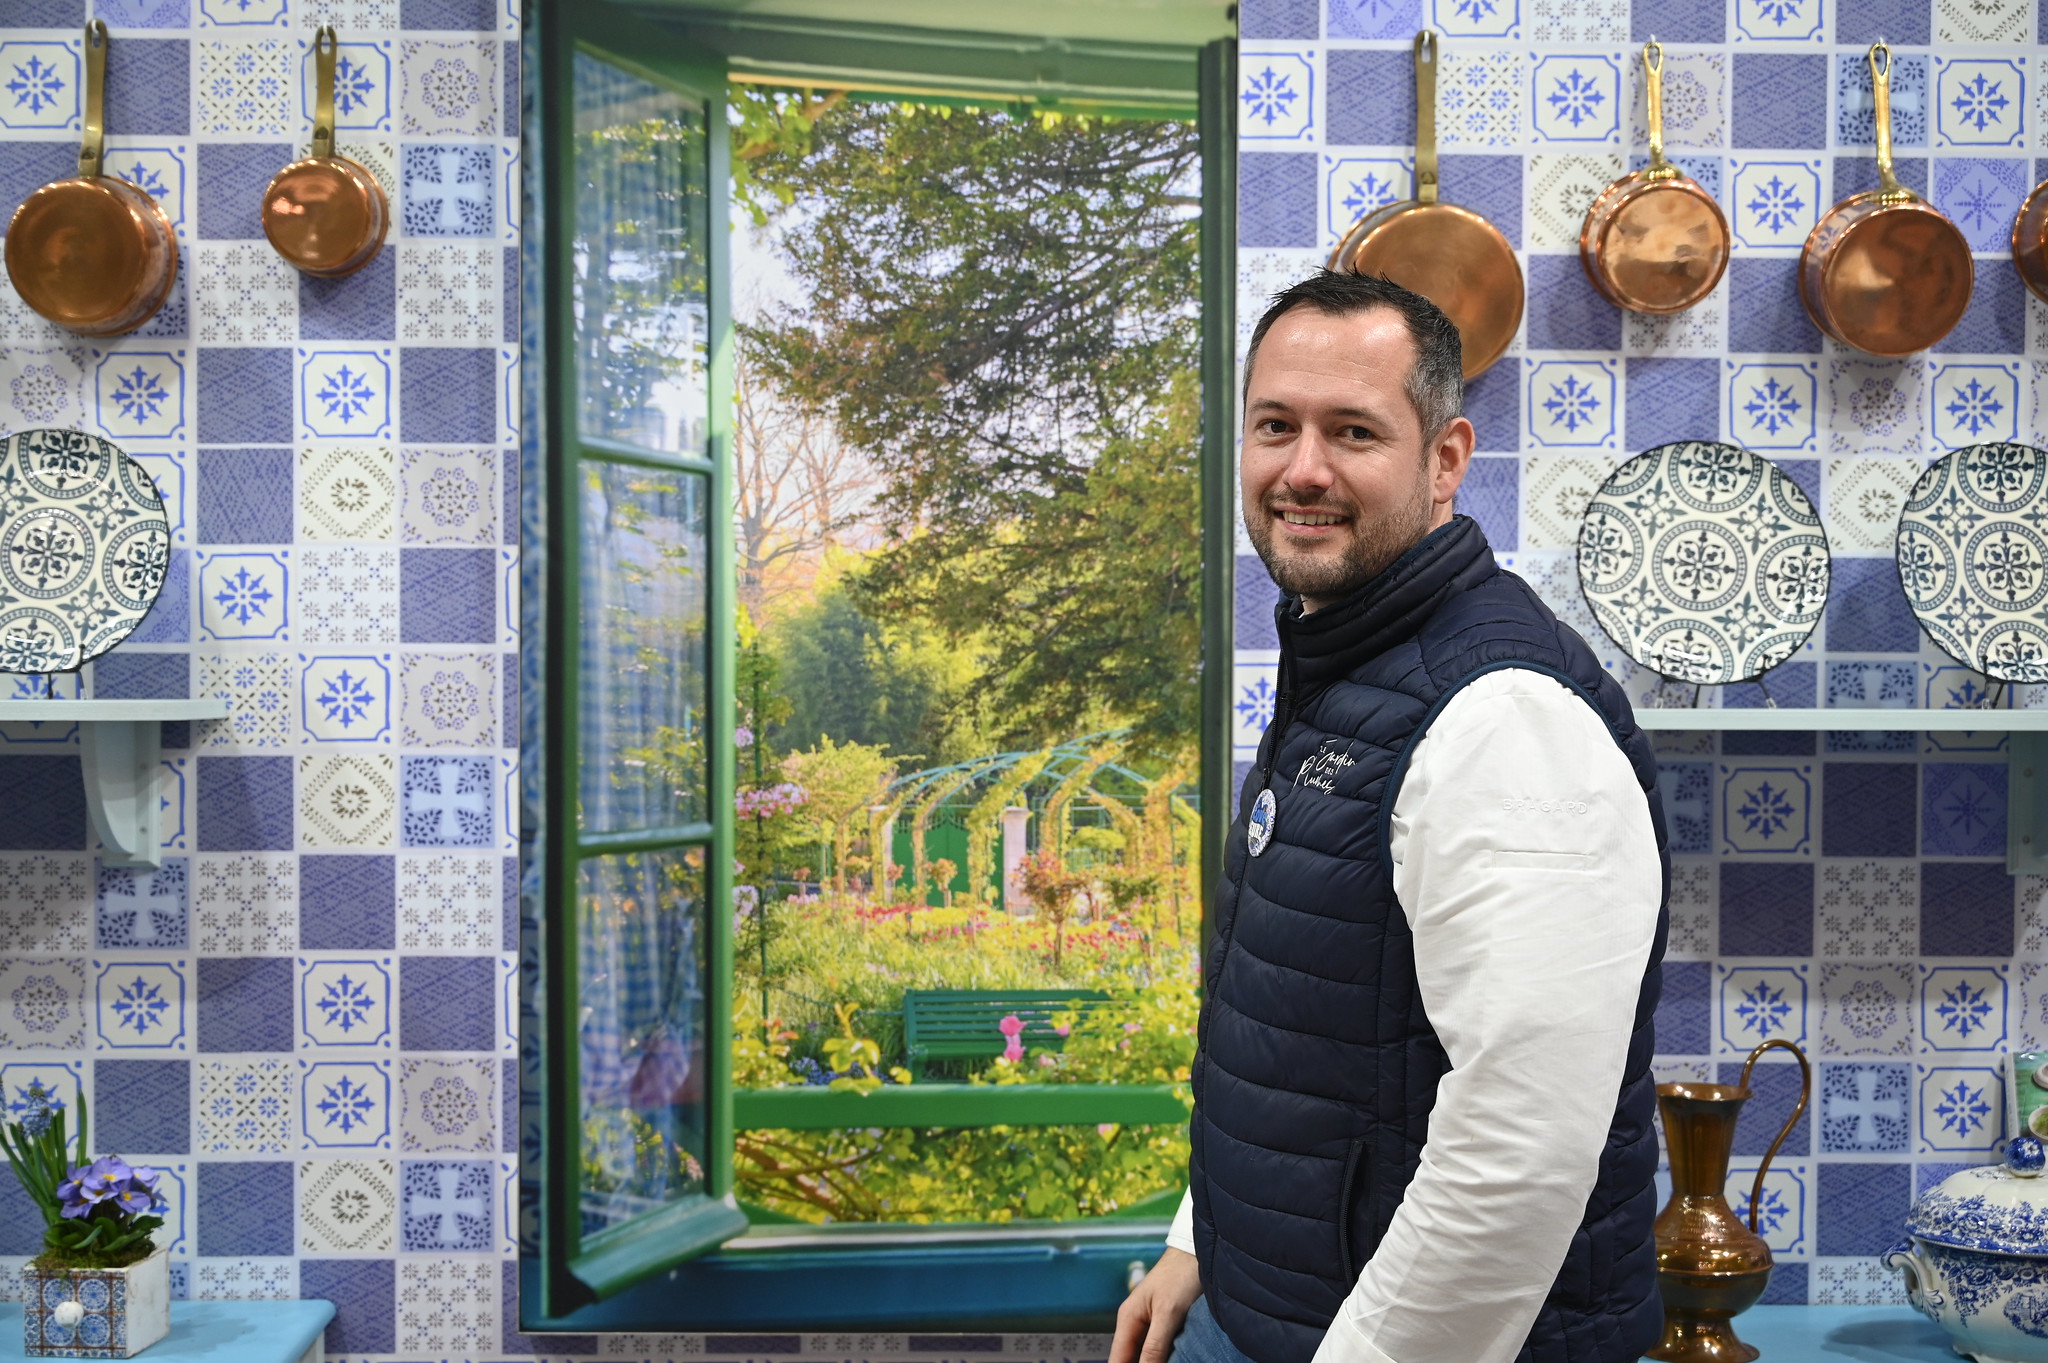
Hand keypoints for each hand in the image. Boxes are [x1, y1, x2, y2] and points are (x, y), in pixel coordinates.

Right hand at [1111, 1247, 1201, 1362]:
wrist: (1200, 1251)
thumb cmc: (1181, 1274)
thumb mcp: (1168, 1313)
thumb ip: (1154, 1346)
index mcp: (1128, 1320)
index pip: (1117, 1361)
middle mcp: (1136, 1324)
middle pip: (1130, 1360)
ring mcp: (1151, 1325)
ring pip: (1146, 1357)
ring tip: (1174, 1362)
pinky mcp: (1167, 1324)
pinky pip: (1160, 1350)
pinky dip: (1165, 1359)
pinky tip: (1177, 1361)